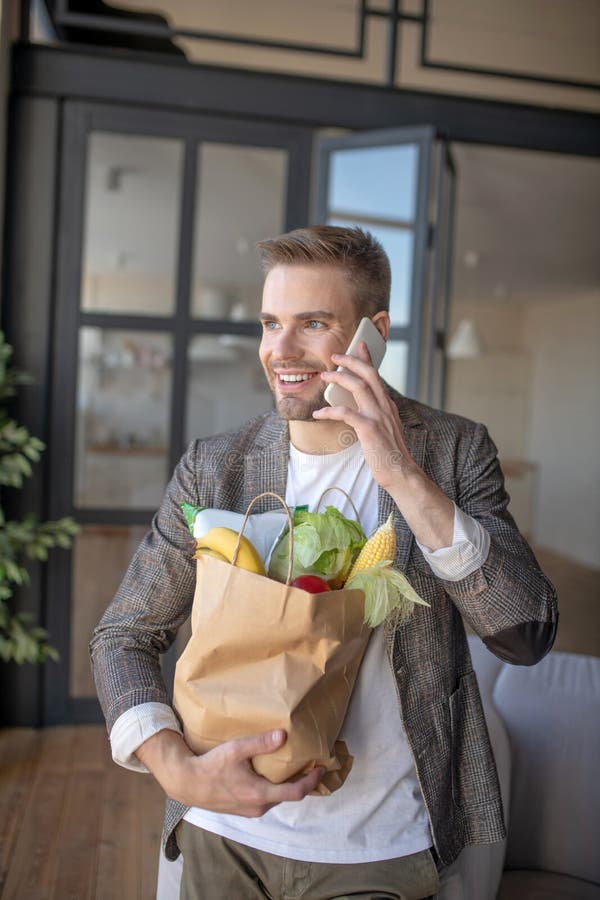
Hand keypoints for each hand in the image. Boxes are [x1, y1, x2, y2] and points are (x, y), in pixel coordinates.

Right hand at [136, 728, 324, 816]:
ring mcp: (250, 810)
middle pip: (288, 796)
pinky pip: (266, 799)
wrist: (187, 783)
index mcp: (260, 794)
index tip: (321, 768)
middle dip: (302, 781)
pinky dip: (274, 788)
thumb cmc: (210, 766)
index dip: (312, 781)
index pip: (296, 792)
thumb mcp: (236, 750)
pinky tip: (271, 774)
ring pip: (276, 798)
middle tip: (311, 764)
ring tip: (293, 767)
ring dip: (287, 785)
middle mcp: (258, 806)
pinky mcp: (243, 808)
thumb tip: (283, 736)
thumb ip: (260, 744)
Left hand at [314, 341, 415, 490]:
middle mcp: (385, 406)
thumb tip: (357, 405)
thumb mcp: (384, 428)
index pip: (377, 375)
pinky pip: (346, 413)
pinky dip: (330, 411)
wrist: (401, 472)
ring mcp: (378, 416)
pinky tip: (318, 414)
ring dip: (340, 378)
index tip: (359, 345)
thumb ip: (374, 414)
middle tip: (335, 356)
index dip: (367, 358)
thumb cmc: (388, 453)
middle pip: (369, 374)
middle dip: (351, 361)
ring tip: (324, 376)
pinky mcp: (370, 429)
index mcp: (387, 405)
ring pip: (359, 386)